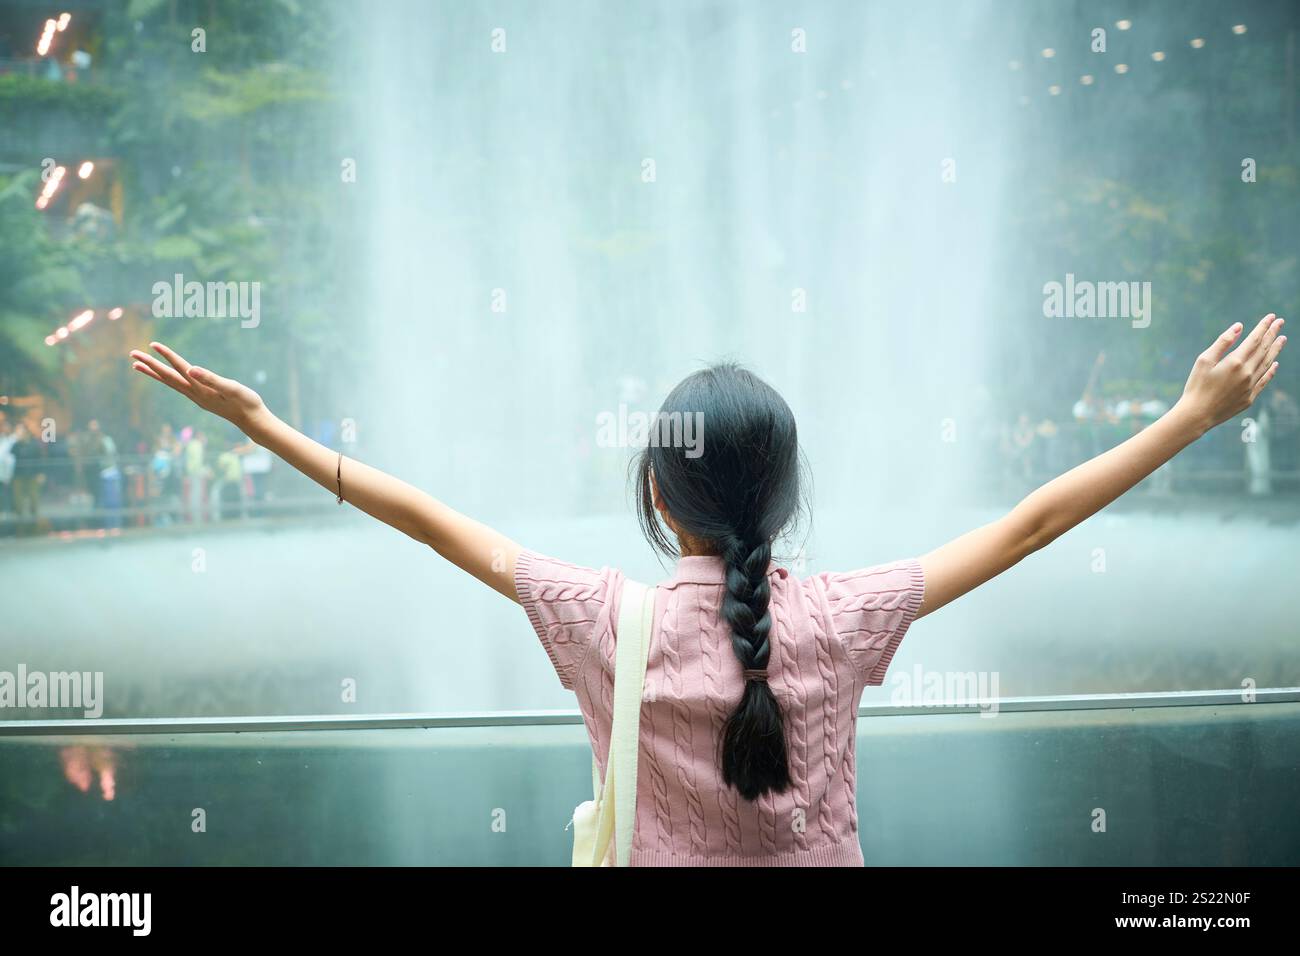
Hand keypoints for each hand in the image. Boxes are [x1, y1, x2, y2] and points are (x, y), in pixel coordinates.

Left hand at [129, 342, 267, 431]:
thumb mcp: (231, 388)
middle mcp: (194, 393)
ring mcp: (196, 397)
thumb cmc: (246, 403)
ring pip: (169, 382)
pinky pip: (177, 386)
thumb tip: (191, 369)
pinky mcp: (200, 398)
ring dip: (153, 373)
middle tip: (133, 354)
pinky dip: (166, 379)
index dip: (167, 355)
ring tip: (136, 366)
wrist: (252, 421)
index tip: (153, 344)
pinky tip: (164, 376)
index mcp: (201, 388)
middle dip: (150, 364)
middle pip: (167, 377)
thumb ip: (211, 379)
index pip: (180, 368)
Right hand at [1178, 314, 1285, 432]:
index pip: (1255, 339)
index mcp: (1236, 362)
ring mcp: (1250, 386)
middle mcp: (1247, 373)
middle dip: (1273, 334)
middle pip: (1264, 349)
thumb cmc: (1196, 386)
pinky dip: (1271, 370)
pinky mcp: (1249, 398)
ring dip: (1275, 350)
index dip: (1264, 327)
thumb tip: (1239, 327)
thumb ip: (1222, 342)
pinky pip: (1264, 380)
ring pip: (1267, 363)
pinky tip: (1275, 364)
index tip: (1272, 316)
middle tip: (1280, 322)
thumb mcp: (1204, 360)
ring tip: (1282, 339)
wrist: (1197, 415)